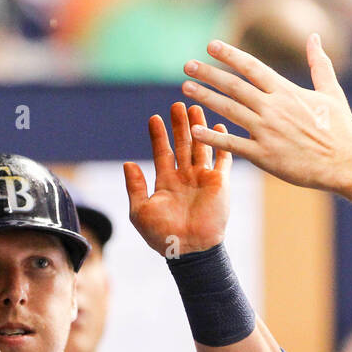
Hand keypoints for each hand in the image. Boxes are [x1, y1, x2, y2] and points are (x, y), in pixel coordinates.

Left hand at [124, 102, 231, 256]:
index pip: (162, 153)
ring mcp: (203, 179)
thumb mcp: (140, 211)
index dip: (158, 135)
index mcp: (167, 183)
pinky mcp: (220, 183)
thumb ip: (135, 187)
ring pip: (201, 146)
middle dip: (180, 125)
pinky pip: (223, 159)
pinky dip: (222, 143)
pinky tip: (220, 126)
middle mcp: (185, 177)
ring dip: (199, 128)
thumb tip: (128, 164)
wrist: (189, 249)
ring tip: (196, 107)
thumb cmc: (161, 235)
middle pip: (183, 144)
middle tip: (178, 103)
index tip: (154, 118)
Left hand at [181, 35, 351, 191]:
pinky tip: (194, 130)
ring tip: (185, 89)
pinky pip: (232, 144)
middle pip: (234, 86)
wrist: (345, 162)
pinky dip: (212, 137)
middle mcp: (273, 108)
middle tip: (187, 66)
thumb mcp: (331, 91)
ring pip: (229, 111)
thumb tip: (314, 37)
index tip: (210, 46)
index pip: (252, 67)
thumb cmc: (339, 128)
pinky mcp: (264, 155)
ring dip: (205, 98)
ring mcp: (267, 131)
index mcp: (287, 91)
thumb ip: (319, 63)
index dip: (229, 55)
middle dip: (208, 74)